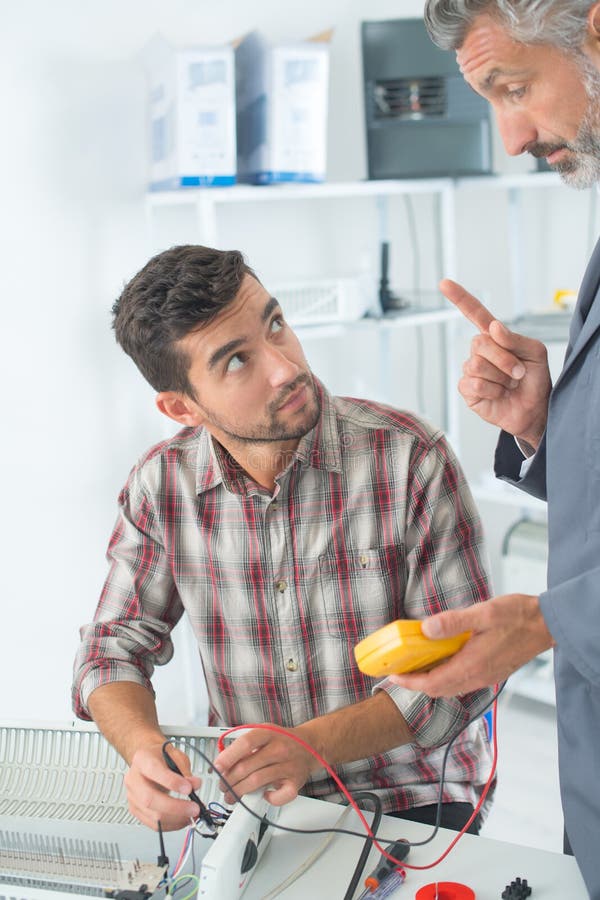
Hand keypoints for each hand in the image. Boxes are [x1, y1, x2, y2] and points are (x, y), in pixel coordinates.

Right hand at [123, 741, 201, 830]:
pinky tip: (182, 820)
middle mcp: (133, 779)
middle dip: (175, 807)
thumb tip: (195, 785)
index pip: (154, 771)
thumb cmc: (160, 757)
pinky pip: (153, 824)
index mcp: (142, 760)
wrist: (148, 760)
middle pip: (150, 799)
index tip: (189, 788)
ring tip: (192, 816)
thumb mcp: (175, 755)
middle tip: (194, 808)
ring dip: (176, 819)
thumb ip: (185, 770)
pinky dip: (171, 825)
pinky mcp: (136, 810)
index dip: (172, 782)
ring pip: (152, 815)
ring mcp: (133, 797)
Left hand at [213, 725, 318, 806]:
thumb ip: (245, 746)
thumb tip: (223, 764)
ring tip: (231, 796)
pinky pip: (279, 796)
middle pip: (247, 766)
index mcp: (269, 733)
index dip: (229, 756)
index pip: (245, 743)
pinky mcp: (296, 782)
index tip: (217, 767)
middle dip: (229, 780)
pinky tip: (264, 795)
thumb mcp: (264, 733)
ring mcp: (288, 766)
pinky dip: (269, 799)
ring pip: (257, 782)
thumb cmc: (282, 741)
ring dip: (239, 792)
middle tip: (223, 786)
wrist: (310, 745)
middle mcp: (279, 748)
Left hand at [389, 594, 554, 696]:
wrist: (547, 625)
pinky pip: (462, 682)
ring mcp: (486, 677)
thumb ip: (453, 622)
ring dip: (431, 681)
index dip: (410, 683)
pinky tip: (443, 659)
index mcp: (472, 665)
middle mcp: (477, 677)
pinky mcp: (491, 673)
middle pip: (439, 690)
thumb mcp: (483, 613)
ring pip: (451, 688)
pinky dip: (446, 676)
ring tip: (416, 665)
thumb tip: (426, 629)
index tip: (393, 676)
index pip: (432, 684)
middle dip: (416, 684)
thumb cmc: (517, 616)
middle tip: (399, 671)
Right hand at [442, 279, 551, 447]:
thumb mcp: (535, 352)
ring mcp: (471, 370)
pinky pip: (474, 384)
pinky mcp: (467, 390)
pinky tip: (499, 394)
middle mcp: (480, 352)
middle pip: (479, 343)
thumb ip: (515, 338)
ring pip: (476, 365)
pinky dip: (492, 390)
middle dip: (504, 359)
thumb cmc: (535, 379)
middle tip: (519, 372)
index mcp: (496, 337)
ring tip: (510, 384)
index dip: (460, 298)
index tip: (444, 283)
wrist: (535, 409)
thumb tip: (493, 328)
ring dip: (501, 377)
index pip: (475, 314)